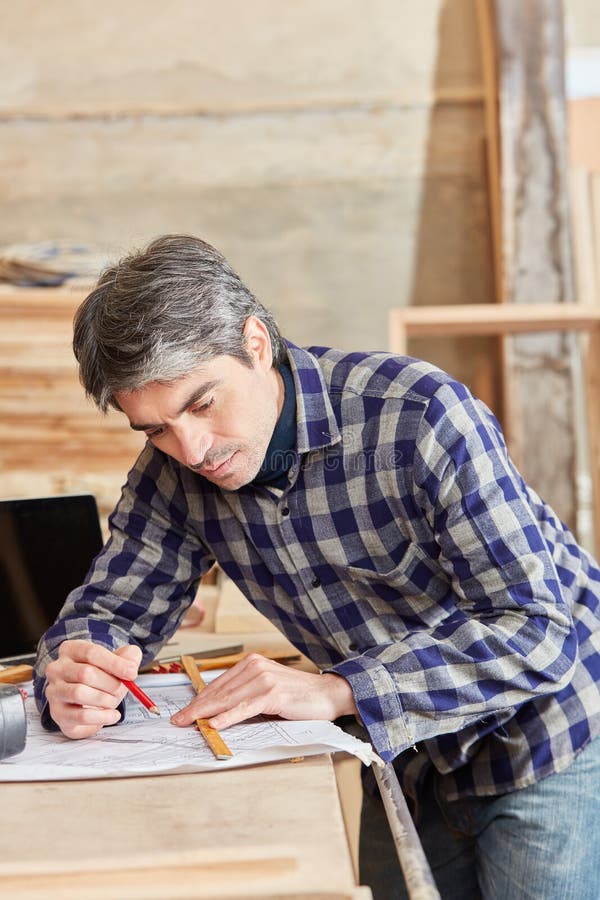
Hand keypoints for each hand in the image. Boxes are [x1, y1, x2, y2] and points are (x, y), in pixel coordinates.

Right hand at [44, 640, 141, 738]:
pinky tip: (112, 715)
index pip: (91, 653)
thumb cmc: (101, 678)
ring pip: (79, 693)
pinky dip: (102, 717)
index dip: (114, 663)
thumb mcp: (116, 662)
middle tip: (121, 689)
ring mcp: (54, 691)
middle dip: (110, 683)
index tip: (132, 673)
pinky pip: (80, 716)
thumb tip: (131, 664)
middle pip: (85, 673)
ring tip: (113, 701)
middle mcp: (57, 669)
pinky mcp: (58, 713)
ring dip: (104, 699)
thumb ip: (128, 656)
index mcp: (70, 650)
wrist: (87, 703)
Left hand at [170, 653, 356, 729]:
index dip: (199, 700)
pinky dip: (227, 718)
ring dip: (205, 714)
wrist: (327, 694)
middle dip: (196, 708)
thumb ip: (245, 694)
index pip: (219, 684)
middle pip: (219, 691)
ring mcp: (264, 679)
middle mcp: (255, 667)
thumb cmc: (297, 696)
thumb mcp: (266, 689)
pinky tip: (214, 724)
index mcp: (252, 663)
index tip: (184, 712)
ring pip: (228, 700)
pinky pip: (245, 708)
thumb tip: (217, 711)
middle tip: (178, 720)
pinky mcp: (273, 694)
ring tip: (189, 724)